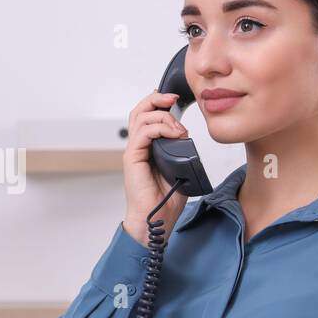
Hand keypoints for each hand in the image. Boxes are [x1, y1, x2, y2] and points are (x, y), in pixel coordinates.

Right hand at [122, 91, 190, 246]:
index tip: (176, 99)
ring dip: (163, 116)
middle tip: (174, 98)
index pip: (147, 115)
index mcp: (148, 147)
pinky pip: (143, 133)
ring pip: (141, 117)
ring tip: (178, 128)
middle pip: (139, 110)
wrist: (156, 220)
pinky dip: (160, 127)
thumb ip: (179, 150)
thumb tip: (185, 135)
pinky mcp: (132, 158)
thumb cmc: (165, 200)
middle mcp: (138, 146)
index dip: (159, 102)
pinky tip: (174, 134)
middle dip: (157, 98)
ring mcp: (134, 151)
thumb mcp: (179, 168)